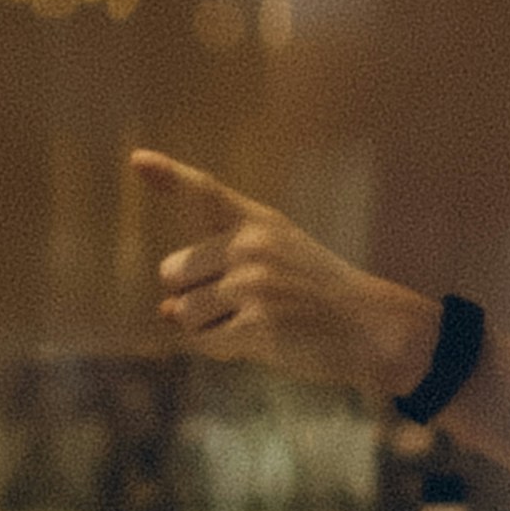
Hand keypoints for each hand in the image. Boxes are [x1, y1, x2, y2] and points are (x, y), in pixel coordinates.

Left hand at [127, 149, 438, 405]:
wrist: (372, 327)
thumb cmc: (319, 295)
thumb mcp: (278, 261)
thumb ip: (218, 275)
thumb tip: (165, 311)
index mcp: (258, 222)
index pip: (204, 192)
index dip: (168, 176)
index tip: (137, 160)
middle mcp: (253, 246)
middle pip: (173, 273)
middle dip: (193, 296)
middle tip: (243, 303)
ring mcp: (254, 285)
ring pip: (184, 313)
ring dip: (209, 328)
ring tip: (255, 322)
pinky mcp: (258, 326)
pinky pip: (206, 343)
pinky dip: (224, 350)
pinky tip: (260, 344)